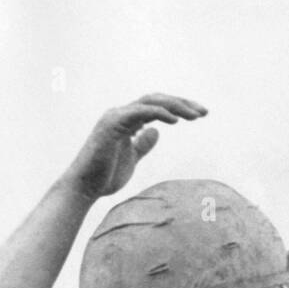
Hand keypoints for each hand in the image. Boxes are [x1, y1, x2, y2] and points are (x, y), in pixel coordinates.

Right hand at [61, 94, 207, 199]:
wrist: (84, 188)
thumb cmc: (104, 177)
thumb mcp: (131, 159)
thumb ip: (143, 144)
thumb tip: (156, 132)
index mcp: (126, 120)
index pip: (156, 106)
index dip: (178, 108)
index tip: (199, 115)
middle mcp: (120, 113)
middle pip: (157, 99)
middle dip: (182, 103)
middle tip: (204, 111)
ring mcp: (115, 116)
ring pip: (151, 102)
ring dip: (176, 106)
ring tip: (196, 115)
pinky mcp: (112, 124)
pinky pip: (140, 112)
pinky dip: (159, 113)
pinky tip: (175, 121)